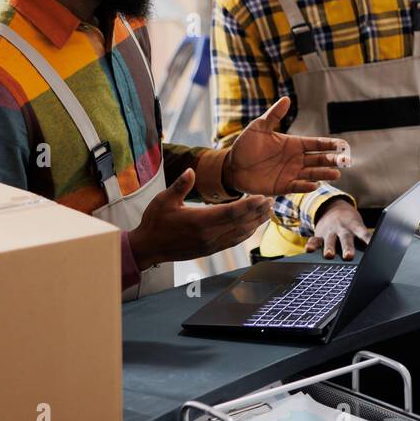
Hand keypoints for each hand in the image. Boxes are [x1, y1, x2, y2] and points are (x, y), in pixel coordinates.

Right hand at [127, 169, 272, 268]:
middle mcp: (208, 234)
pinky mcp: (209, 250)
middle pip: (240, 223)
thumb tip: (192, 170)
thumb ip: (180, 185)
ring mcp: (210, 244)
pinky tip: (253, 227)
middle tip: (272, 201)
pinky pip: (233, 242)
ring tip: (268, 212)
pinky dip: (245, 234)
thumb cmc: (155, 221)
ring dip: (256, 223)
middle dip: (258, 212)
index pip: (231, 212)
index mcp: (199, 221)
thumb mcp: (164, 199)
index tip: (262, 197)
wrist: (148, 247)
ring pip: (239, 234)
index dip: (249, 205)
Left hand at [224, 96, 350, 195]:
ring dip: (324, 173)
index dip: (329, 144)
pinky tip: (314, 184)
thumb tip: (286, 99)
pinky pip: (297, 186)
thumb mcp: (259, 127)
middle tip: (346, 160)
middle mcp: (296, 159)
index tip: (342, 145)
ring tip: (336, 174)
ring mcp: (291, 173)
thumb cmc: (246, 145)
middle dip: (333, 160)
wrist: (232, 167)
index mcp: (294, 144)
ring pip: (312, 173)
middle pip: (319, 159)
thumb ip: (274, 115)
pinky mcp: (283, 186)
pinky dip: (306, 186)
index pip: (316, 144)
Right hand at [305, 198, 371, 259]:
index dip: (368, 240)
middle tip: (348, 256)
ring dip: (329, 247)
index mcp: (355, 226)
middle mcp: (342, 228)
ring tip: (329, 255)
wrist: (332, 207)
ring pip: (330, 240)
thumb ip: (364, 239)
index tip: (372, 247)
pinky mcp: (319, 235)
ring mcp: (330, 231)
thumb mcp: (358, 226)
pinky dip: (311, 244)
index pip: (363, 233)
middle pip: (345, 238)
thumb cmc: (351, 223)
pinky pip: (314, 239)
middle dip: (347, 247)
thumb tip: (377, 253)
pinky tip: (308, 250)